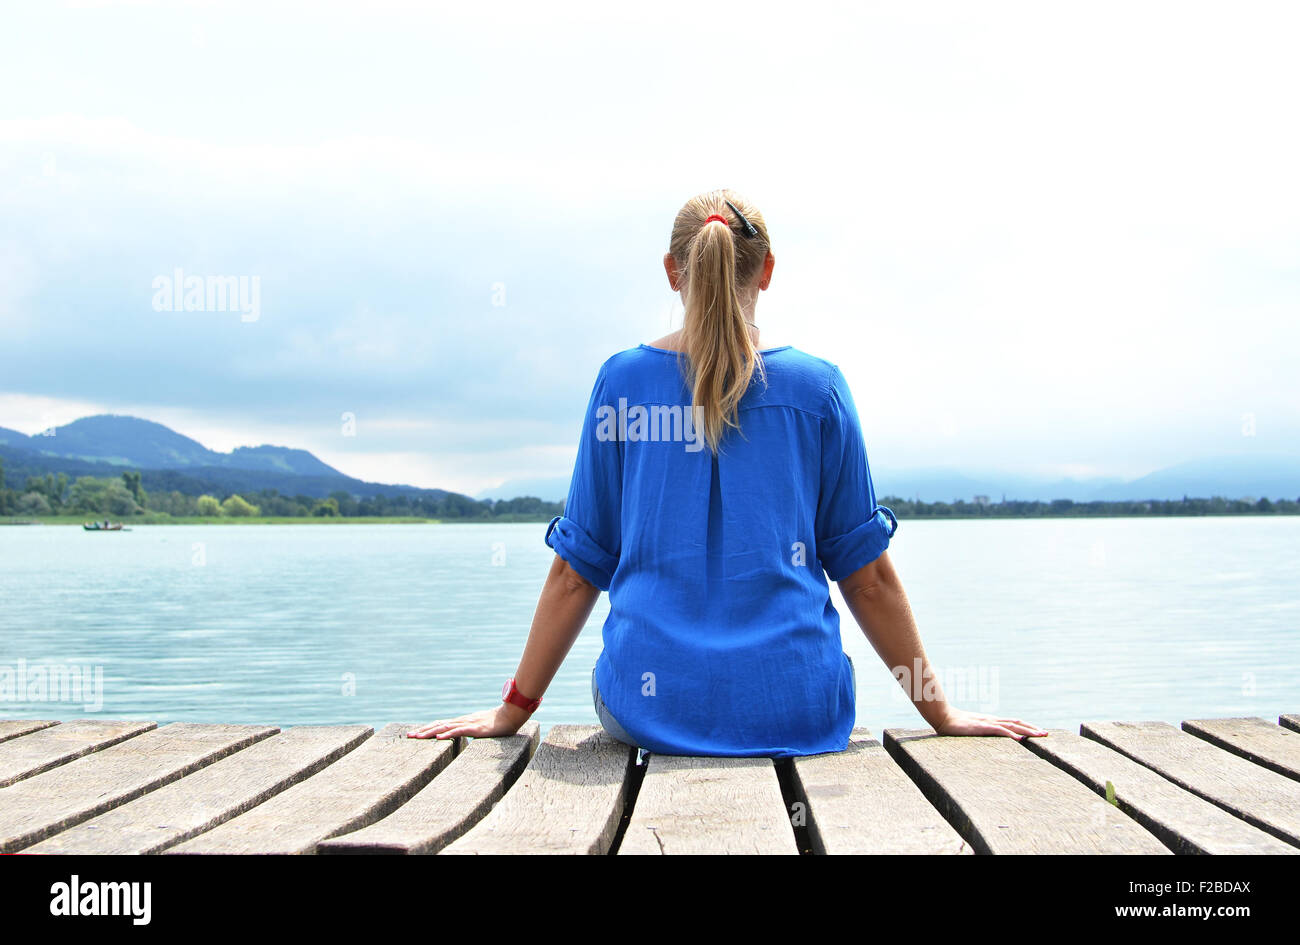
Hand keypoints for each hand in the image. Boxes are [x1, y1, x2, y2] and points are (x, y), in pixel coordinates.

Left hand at [407, 703, 529, 739]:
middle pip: (439, 725)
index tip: (414, 734)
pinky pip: (460, 731)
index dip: (427, 729)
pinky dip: (449, 734)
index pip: (440, 725)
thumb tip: (462, 737)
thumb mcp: (480, 729)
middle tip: (409, 736)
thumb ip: (470, 731)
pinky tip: (439, 737)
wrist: (512, 715)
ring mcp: (469, 724)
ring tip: (418, 736)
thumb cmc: (498, 723)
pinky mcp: (477, 729)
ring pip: (446, 728)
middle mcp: (462, 721)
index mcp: (462, 722)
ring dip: (430, 732)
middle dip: (423, 731)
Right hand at [933, 708, 1047, 739]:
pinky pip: (999, 731)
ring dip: (1027, 731)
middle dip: (1033, 728)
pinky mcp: (981, 727)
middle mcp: (992, 720)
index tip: (1039, 731)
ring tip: (1040, 736)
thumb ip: (981, 731)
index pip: (1014, 722)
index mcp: (991, 720)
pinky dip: (1011, 734)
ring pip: (1012, 725)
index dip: (1027, 726)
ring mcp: (988, 722)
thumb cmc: (955, 725)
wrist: (943, 718)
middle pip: (1017, 722)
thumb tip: (988, 737)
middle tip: (1047, 734)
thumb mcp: (972, 729)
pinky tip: (1019, 739)